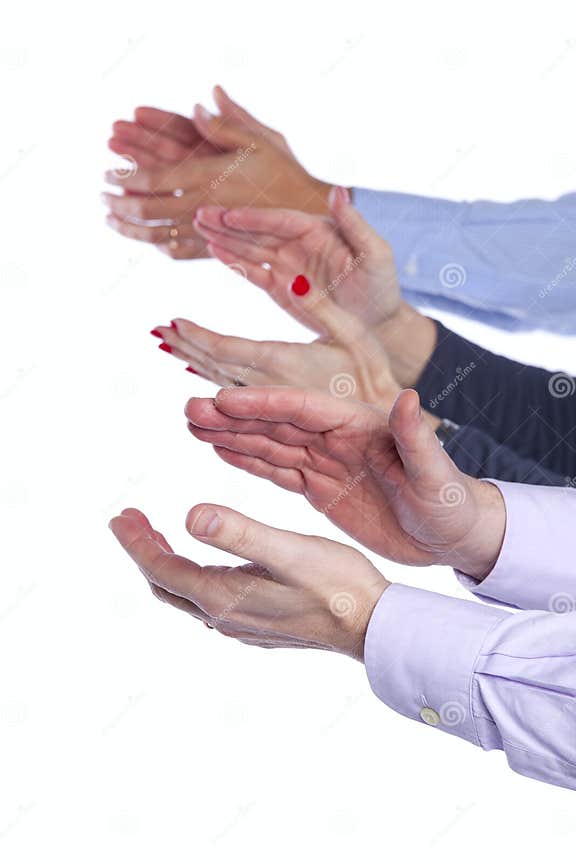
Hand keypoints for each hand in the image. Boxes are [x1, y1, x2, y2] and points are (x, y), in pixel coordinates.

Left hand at [103, 86, 331, 258]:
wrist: (307, 214)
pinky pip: (180, 252)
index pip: (155, 177)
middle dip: (119, 205)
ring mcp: (209, 230)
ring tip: (112, 221)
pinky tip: (147, 240)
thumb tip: (199, 103)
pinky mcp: (217, 248)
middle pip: (149, 209)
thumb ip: (226, 124)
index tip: (108, 175)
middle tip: (102, 199)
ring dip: (130, 229)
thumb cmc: (285, 173)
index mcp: (210, 176)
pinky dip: (159, 246)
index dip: (126, 177)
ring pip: (158, 235)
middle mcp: (204, 205)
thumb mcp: (260, 140)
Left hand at [109, 506, 388, 661]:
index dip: (135, 542)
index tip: (119, 516)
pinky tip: (207, 563)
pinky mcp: (258, 625)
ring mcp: (241, 624)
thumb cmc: (338, 585)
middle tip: (130, 520)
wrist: (374, 628)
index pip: (161, 568)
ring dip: (166, 563)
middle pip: (166, 583)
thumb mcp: (288, 550)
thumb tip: (189, 516)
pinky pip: (209, 602)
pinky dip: (193, 575)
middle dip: (144, 550)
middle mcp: (225, 616)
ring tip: (158, 534)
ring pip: (186, 594)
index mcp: (224, 596)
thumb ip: (238, 533)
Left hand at [150, 274, 402, 408]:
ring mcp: (270, 413)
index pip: (228, 350)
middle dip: (187, 348)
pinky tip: (198, 387)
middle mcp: (270, 391)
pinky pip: (235, 410)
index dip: (198, 335)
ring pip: (223, 389)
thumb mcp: (357, 336)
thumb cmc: (375, 380)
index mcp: (285, 365)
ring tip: (169, 351)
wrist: (388, 437)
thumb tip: (293, 278)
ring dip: (193, 366)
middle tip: (158, 332)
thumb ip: (324, 308)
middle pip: (217, 369)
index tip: (173, 320)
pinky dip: (214, 395)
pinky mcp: (275, 425)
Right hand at [184, 387, 505, 578]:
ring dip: (232, 436)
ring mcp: (326, 462)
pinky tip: (221, 452)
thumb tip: (409, 397)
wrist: (454, 534)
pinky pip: (278, 471)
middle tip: (190, 409)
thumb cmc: (451, 502)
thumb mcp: (436, 474)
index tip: (223, 401)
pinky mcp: (322, 488)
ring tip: (192, 426)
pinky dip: (248, 461)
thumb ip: (417, 438)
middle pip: (277, 422)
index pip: (304, 409)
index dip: (263, 404)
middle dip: (233, 417)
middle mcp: (337, 438)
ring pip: (271, 445)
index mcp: (361, 426)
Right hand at [193, 186, 400, 329]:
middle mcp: (299, 242)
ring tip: (197, 225)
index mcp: (318, 230)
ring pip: (249, 247)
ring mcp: (287, 263)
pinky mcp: (280, 287)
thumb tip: (337, 190)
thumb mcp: (375, 254)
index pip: (280, 220)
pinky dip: (233, 261)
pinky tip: (212, 250)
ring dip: (224, 237)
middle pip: (258, 229)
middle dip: (228, 222)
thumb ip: (355, 224)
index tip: (228, 215)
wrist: (378, 325)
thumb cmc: (381, 288)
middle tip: (199, 213)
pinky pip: (252, 271)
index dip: (253, 218)